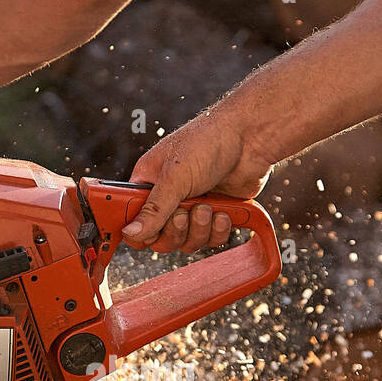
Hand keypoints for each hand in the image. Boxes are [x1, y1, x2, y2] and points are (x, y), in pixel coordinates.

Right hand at [122, 110, 273, 253]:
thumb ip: (154, 209)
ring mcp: (192, 207)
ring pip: (187, 242)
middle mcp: (168, 198)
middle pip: (162, 239)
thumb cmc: (207, 143)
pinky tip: (223, 212)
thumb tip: (130, 233)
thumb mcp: (174, 177)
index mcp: (149, 183)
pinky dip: (217, 230)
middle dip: (176, 231)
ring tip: (208, 207)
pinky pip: (210, 239)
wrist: (251, 138)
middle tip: (185, 213)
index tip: (152, 233)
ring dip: (199, 229)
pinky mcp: (216, 214)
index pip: (133, 220)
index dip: (141, 232)